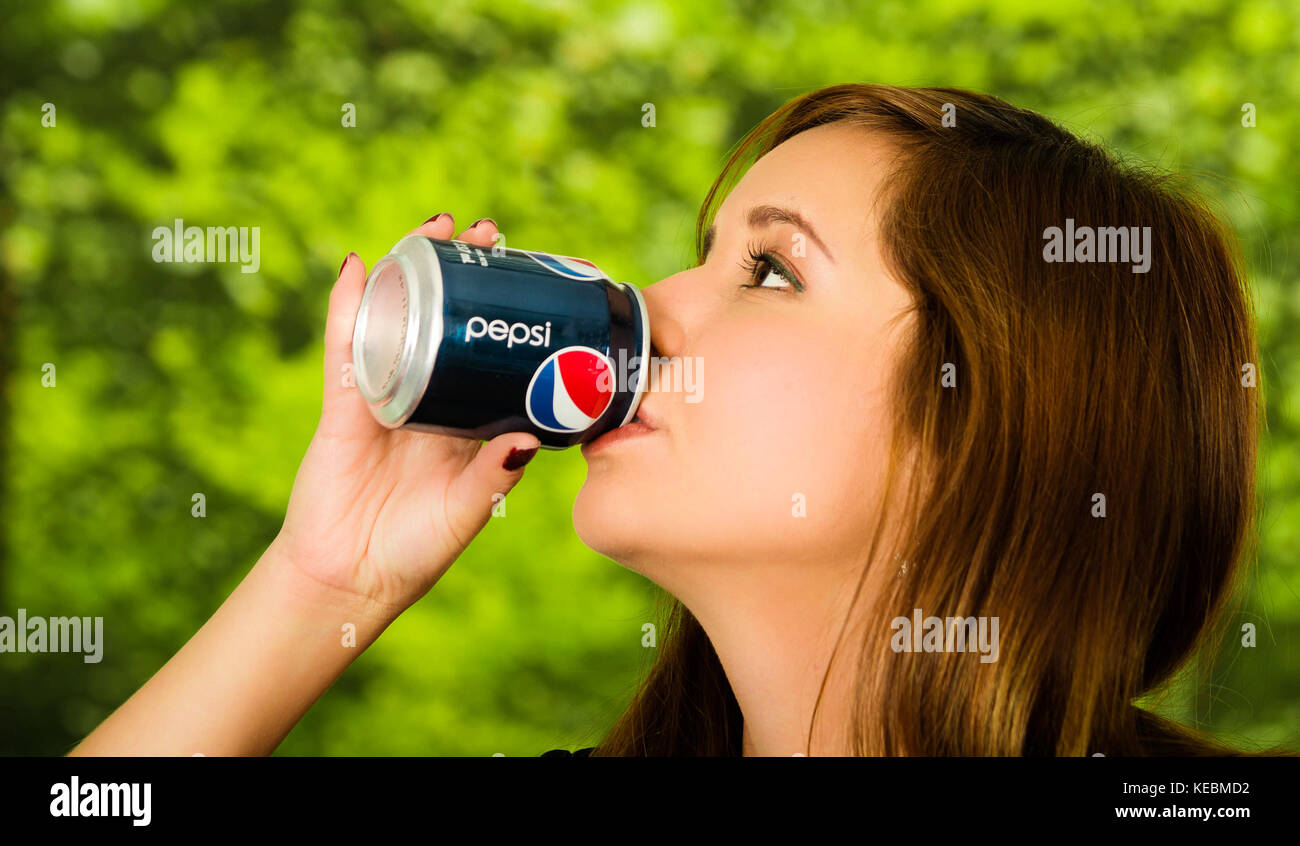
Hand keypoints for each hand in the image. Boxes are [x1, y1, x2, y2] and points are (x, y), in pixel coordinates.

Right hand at [271, 214, 539, 615]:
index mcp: (466, 419)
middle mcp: (429, 398)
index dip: (507, 312)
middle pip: (445, 320)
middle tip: (489, 236)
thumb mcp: (467, 510)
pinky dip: (349, 307)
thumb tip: (525, 439)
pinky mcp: (343, 407)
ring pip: (399, 319)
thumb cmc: (415, 550)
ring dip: (412, 271)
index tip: (533, 274)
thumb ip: (494, 477)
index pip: (491, 351)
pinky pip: (345, 348)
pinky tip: (359, 267)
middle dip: (464, 275)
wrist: (350, 580)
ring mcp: (385, 397)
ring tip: (437, 229)